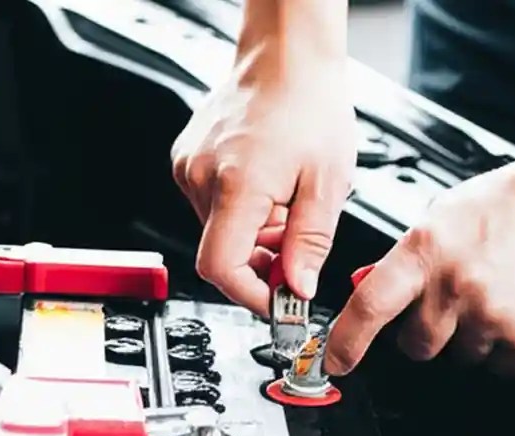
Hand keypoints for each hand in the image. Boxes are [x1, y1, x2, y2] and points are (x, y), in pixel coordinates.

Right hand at [171, 55, 356, 312]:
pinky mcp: (186, 160)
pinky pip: (211, 206)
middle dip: (261, 263)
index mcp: (236, 184)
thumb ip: (310, 244)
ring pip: (217, 232)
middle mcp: (201, 177)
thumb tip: (297, 289)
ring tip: (286, 208)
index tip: (278, 301)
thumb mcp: (328, 182)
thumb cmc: (309, 104)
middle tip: (296, 248)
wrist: (285, 57)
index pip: (220, 267)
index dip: (250, 294)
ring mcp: (189, 167)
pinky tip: (266, 190)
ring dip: (253, 237)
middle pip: (221, 252)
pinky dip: (241, 212)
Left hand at [325, 157, 514, 375]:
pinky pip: (501, 365)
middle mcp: (455, 287)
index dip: (345, 343)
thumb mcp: (440, 218)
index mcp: (425, 252)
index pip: (369, 308)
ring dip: (469, 337)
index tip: (334, 363)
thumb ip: (403, 260)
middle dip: (425, 332)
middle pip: (416, 346)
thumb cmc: (509, 202)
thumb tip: (365, 290)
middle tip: (451, 302)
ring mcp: (493, 316)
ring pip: (461, 356)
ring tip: (493, 294)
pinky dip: (505, 346)